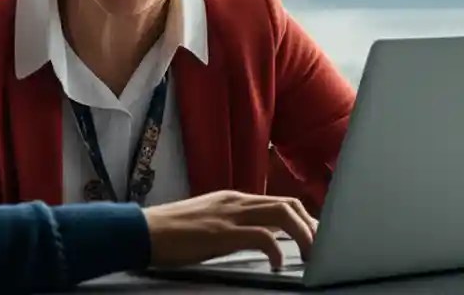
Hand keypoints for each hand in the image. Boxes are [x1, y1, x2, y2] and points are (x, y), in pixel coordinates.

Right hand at [143, 190, 317, 269]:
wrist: (142, 231)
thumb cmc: (170, 232)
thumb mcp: (206, 222)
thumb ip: (230, 224)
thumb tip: (253, 238)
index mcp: (233, 199)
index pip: (279, 202)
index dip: (304, 219)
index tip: (316, 238)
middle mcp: (236, 201)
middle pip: (289, 204)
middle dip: (311, 227)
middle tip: (321, 250)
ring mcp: (229, 215)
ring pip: (282, 214)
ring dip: (303, 235)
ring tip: (310, 256)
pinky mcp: (222, 232)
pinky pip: (262, 236)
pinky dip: (277, 249)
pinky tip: (277, 264)